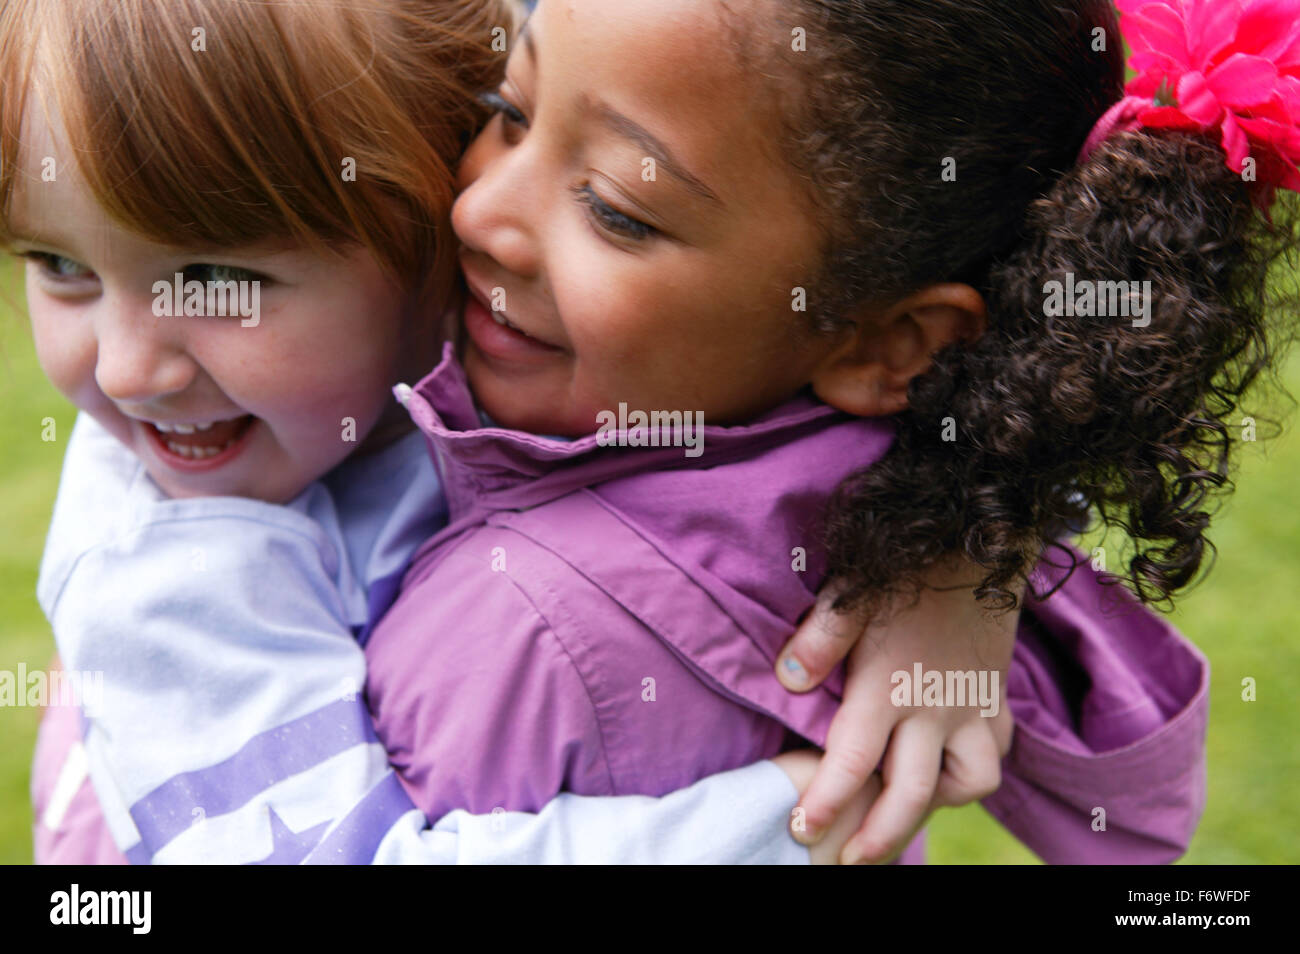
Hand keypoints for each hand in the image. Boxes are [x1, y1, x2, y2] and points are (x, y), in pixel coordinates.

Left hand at [775, 559, 1017, 863]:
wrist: (985, 538)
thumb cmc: (910, 564)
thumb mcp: (853, 592)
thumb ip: (818, 639)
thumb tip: (786, 679)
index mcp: (889, 686)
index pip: (852, 762)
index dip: (827, 803)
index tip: (803, 829)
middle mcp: (935, 707)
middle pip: (911, 795)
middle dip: (878, 837)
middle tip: (848, 861)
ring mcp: (973, 705)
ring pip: (968, 781)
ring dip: (935, 801)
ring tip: (903, 805)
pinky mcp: (997, 696)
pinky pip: (994, 752)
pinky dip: (972, 768)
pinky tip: (947, 764)